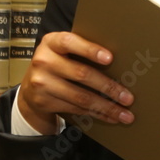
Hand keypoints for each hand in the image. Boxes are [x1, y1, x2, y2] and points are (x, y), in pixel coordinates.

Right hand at [17, 31, 134, 134]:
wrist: (30, 87)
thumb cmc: (57, 62)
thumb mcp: (63, 50)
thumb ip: (82, 49)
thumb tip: (120, 59)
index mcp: (52, 42)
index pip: (70, 43)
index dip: (90, 50)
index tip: (110, 58)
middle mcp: (44, 61)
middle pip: (82, 74)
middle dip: (109, 87)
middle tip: (128, 97)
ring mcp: (42, 83)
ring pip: (81, 97)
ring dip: (106, 107)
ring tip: (125, 114)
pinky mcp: (44, 101)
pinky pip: (76, 109)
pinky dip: (96, 114)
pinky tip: (110, 117)